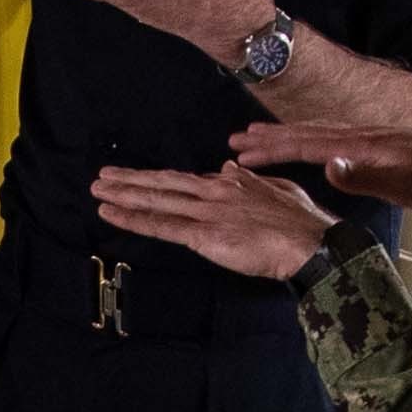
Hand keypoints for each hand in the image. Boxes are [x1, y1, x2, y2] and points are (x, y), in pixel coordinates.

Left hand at [89, 162, 331, 283]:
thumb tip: (229, 168)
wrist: (312, 243)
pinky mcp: (203, 235)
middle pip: (165, 183)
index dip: (161, 180)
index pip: (187, 181)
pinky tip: (111, 213)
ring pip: (157, 200)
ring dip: (124, 195)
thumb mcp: (277, 189)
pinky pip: (161, 226)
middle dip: (132, 179)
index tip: (143, 178)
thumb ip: (251, 181)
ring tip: (98, 191)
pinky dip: (133, 218)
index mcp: (231, 182)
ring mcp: (206, 212)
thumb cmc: (303, 223)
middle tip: (104, 175)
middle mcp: (213, 191)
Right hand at [230, 120, 411, 223]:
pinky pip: (329, 136)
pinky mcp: (372, 143)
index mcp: (358, 145)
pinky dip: (307, 138)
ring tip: (257, 138)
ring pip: (314, 133)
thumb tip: (325, 164)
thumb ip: (362, 174)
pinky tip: (304, 143)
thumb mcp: (402, 182)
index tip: (243, 153)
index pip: (304, 144)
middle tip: (235, 142)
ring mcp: (364, 137)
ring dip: (284, 136)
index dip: (272, 149)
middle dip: (268, 138)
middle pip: (303, 133)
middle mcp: (357, 136)